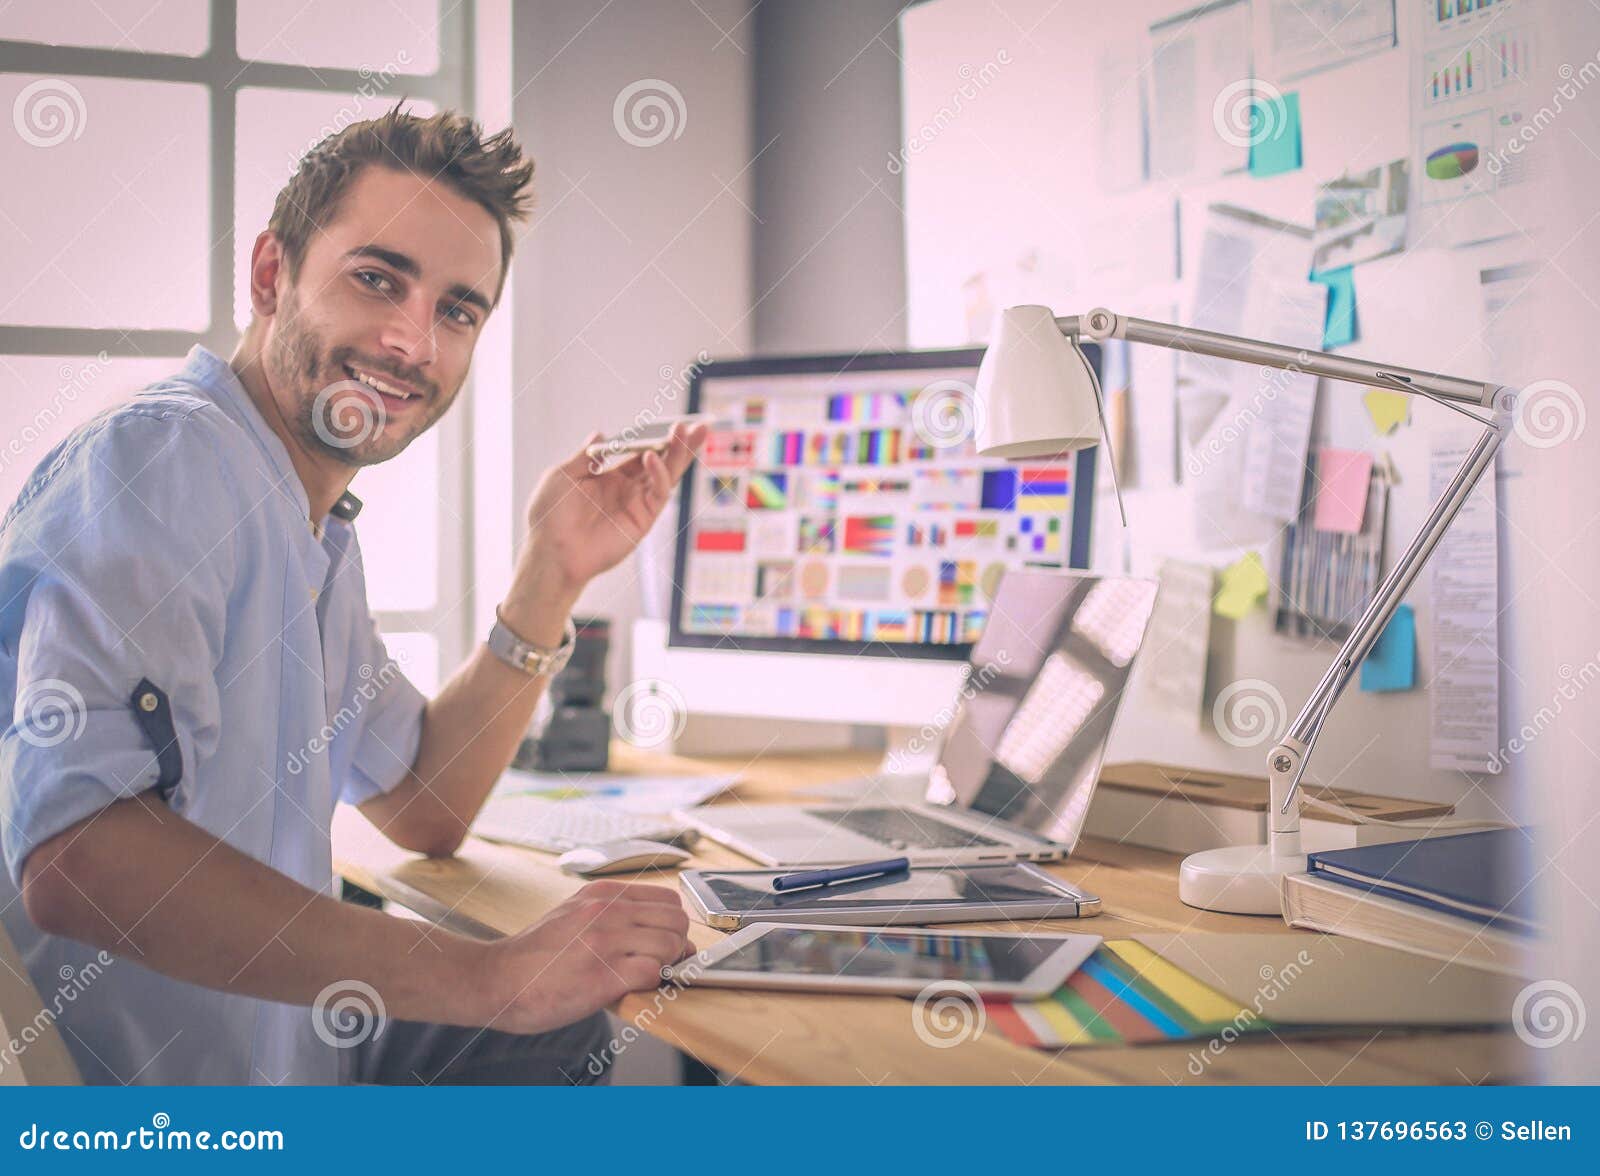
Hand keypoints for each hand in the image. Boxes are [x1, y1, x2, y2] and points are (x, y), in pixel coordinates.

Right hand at [479, 880, 693, 1034]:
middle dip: (676, 945)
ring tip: (646, 977)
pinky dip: (653, 984)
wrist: (496, 979)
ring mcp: (606, 940)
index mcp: (603, 893)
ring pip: (671, 944)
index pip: (667, 899)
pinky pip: (654, 972)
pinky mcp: (603, 974)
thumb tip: (654, 930)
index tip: (664, 943)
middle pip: (676, 920)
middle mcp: (607, 909)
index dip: (672, 925)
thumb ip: (612, 915)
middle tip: (661, 964)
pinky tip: (634, 988)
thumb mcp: (574, 915)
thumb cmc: (534, 955)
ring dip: (667, 966)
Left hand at [518, 421, 706, 604]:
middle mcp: (626, 490)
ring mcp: (636, 504)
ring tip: (690, 433)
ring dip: (679, 454)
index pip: (638, 452)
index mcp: (608, 477)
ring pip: (665, 475)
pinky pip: (658, 494)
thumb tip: (600, 434)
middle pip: (660, 462)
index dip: (652, 437)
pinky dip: (659, 474)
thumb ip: (585, 456)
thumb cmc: (550, 516)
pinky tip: (652, 457)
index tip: (665, 422)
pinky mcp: (642, 520)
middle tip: (697, 425)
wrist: (552, 551)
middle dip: (679, 444)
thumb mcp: (562, 475)